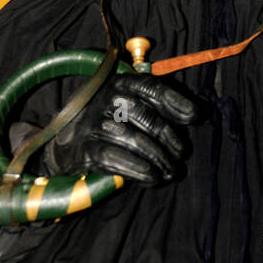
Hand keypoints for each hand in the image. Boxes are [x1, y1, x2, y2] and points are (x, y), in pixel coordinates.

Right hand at [40, 73, 198, 185]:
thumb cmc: (111, 123)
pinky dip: (136, 169)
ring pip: (132, 138)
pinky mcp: (83, 149)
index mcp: (119, 84)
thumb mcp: (131, 107)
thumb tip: (196, 112)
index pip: (150, 87)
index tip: (195, 116)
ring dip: (157, 157)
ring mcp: (92, 124)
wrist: (66, 144)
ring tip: (171, 171)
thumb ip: (159, 106)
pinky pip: (113, 158)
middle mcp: (104, 99)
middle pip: (144, 115)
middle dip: (168, 136)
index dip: (175, 100)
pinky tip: (151, 177)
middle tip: (181, 154)